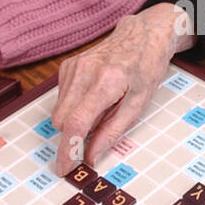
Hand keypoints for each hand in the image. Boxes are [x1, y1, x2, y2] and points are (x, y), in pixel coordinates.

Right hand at [51, 3, 192, 173]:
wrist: (140, 35)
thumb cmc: (145, 69)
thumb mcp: (139, 104)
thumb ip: (112, 131)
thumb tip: (92, 156)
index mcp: (106, 82)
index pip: (75, 123)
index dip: (67, 150)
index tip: (64, 169)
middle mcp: (83, 72)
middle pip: (61, 121)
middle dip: (73, 136)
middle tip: (96, 135)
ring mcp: (72, 67)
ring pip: (58, 112)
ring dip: (75, 120)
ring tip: (102, 108)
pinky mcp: (66, 66)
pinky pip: (61, 100)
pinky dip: (74, 107)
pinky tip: (94, 97)